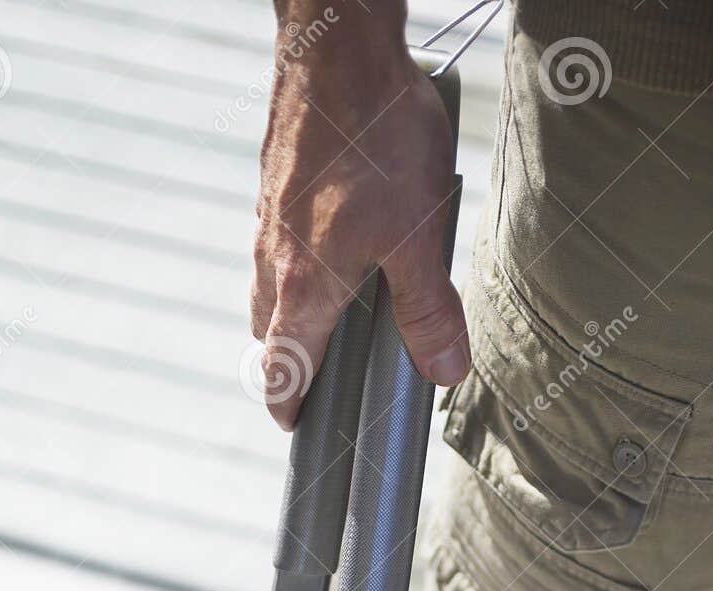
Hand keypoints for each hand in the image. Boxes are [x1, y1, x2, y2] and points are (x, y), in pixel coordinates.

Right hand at [250, 3, 469, 427]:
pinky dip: (298, 260)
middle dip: (289, 360)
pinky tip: (335, 241)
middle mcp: (273, 257)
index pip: (279, 368)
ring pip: (270, 283)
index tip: (297, 424)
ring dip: (293, 308)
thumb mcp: (418, 235)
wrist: (337, 44)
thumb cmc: (375, 135)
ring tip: (333, 314)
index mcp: (303, 286)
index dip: (287, 404)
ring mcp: (269, 215)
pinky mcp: (276, 179)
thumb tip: (443, 370)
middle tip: (319, 376)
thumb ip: (428, 311)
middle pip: (269, 330)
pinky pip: (279, 239)